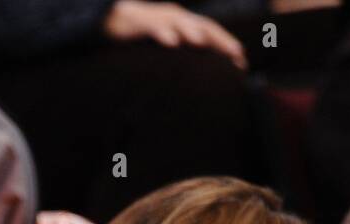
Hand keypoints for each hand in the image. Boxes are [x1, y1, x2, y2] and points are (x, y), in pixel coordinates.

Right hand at [103, 1, 246, 69]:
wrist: (106, 20)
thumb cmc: (137, 38)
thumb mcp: (163, 47)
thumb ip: (179, 59)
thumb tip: (194, 79)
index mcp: (183, 24)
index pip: (211, 32)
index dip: (227, 45)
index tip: (242, 63)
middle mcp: (175, 17)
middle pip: (203, 26)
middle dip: (219, 40)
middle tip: (235, 54)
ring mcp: (157, 18)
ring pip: (181, 23)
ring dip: (192, 32)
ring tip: (202, 44)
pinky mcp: (137, 21)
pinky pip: (152, 27)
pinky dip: (163, 33)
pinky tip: (171, 43)